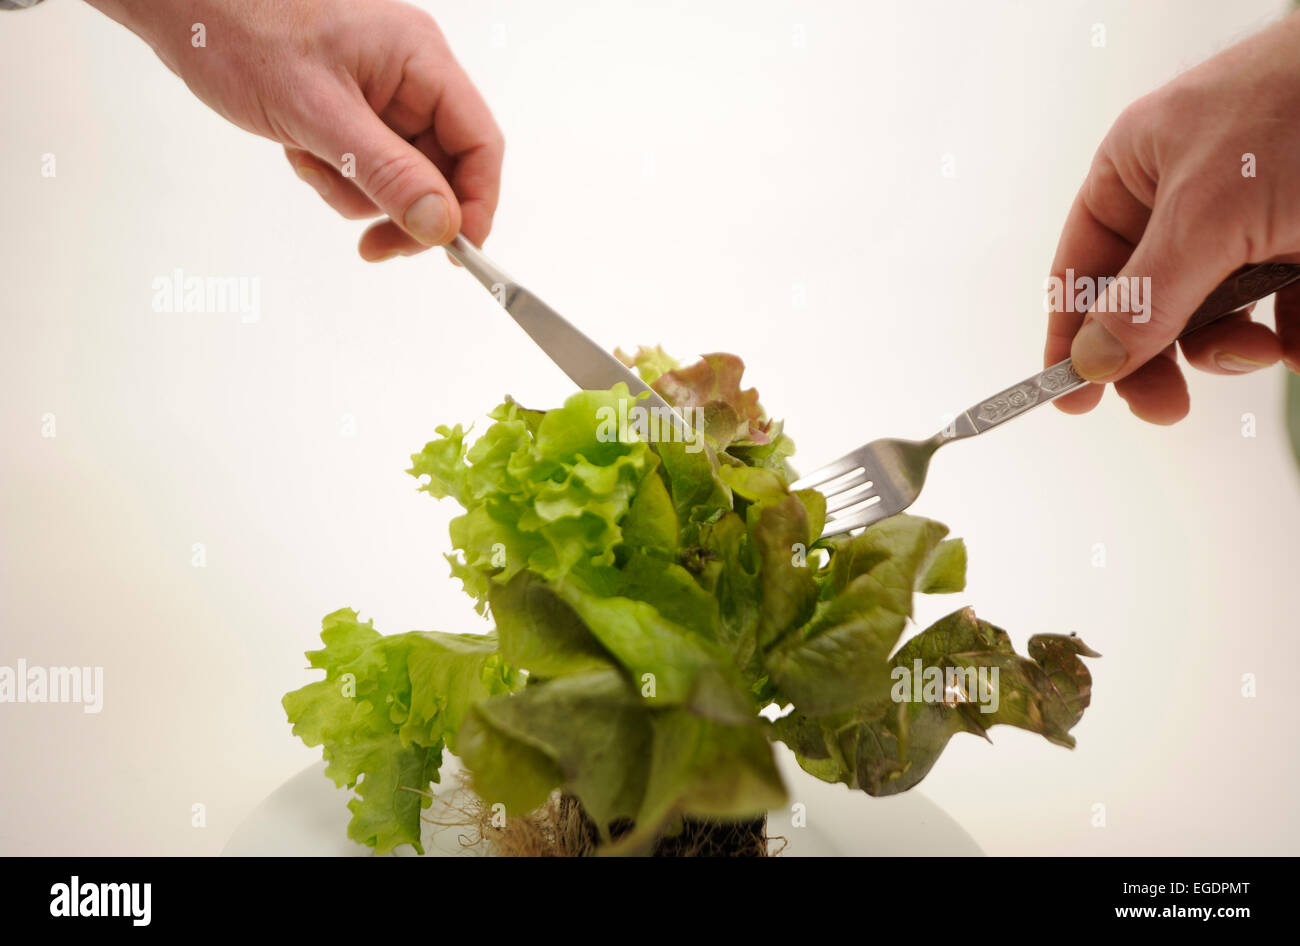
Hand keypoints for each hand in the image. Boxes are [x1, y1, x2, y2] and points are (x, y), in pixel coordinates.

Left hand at [87, 0, 502, 260]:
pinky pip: (367, 169)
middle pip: (444, 169)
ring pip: (402, 178)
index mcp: (420, 60)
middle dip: (406, 209)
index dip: (476, 203)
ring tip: (310, 164)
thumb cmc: (243, 35)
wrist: (184, 8)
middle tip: (375, 248)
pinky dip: (337, 178)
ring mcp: (383, 95)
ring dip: (359, 191)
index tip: (453, 253)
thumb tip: (443, 225)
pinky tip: (299, 154)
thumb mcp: (319, 113)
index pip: (479, 143)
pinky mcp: (352, 112)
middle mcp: (411, 76)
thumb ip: (387, 172)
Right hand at [1046, 13, 1299, 423]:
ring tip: (1264, 352)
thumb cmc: (1299, 112)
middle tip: (1166, 407)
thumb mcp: (1208, 215)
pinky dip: (1293, 340)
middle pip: (1146, 305)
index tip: (1072, 401)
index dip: (1072, 336)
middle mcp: (1186, 199)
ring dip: (1233, 348)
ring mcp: (1251, 222)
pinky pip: (1284, 315)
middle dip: (1159, 357)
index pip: (1082, 268)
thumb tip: (1089, 362)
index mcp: (1136, 170)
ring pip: (1216, 317)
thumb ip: (1147, 297)